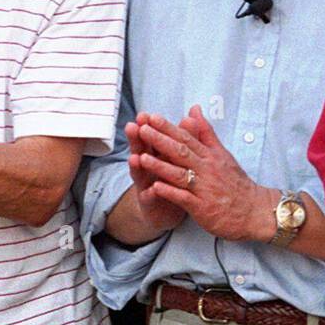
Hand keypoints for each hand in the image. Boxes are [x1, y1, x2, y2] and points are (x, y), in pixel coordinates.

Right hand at [124, 114, 188, 233]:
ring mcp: (147, 184)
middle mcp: (149, 167)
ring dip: (137, 166)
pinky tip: (150, 190)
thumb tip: (190, 116)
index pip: (152, 136)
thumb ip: (185, 137)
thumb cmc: (174, 178)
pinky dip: (150, 194)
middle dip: (137, 139)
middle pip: (141, 151)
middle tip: (133, 127)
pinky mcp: (150, 203)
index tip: (144, 114)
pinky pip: (150, 198)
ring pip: (141, 173)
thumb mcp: (179, 157)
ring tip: (134, 157)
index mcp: (158, 153)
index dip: (149, 126)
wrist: (168, 209)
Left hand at [135, 106, 273, 242]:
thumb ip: (205, 132)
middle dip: (160, 141)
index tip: (152, 117)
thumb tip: (194, 110)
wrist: (254, 211)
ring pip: (180, 175)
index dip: (168, 128)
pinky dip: (170, 193)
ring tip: (142, 158)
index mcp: (210, 156)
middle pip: (181, 152)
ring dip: (160, 166)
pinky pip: (184, 199)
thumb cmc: (236, 183)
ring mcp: (205, 189)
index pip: (187, 138)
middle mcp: (207, 170)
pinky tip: (155, 187)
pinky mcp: (203, 208)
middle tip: (143, 129)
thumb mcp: (223, 154)